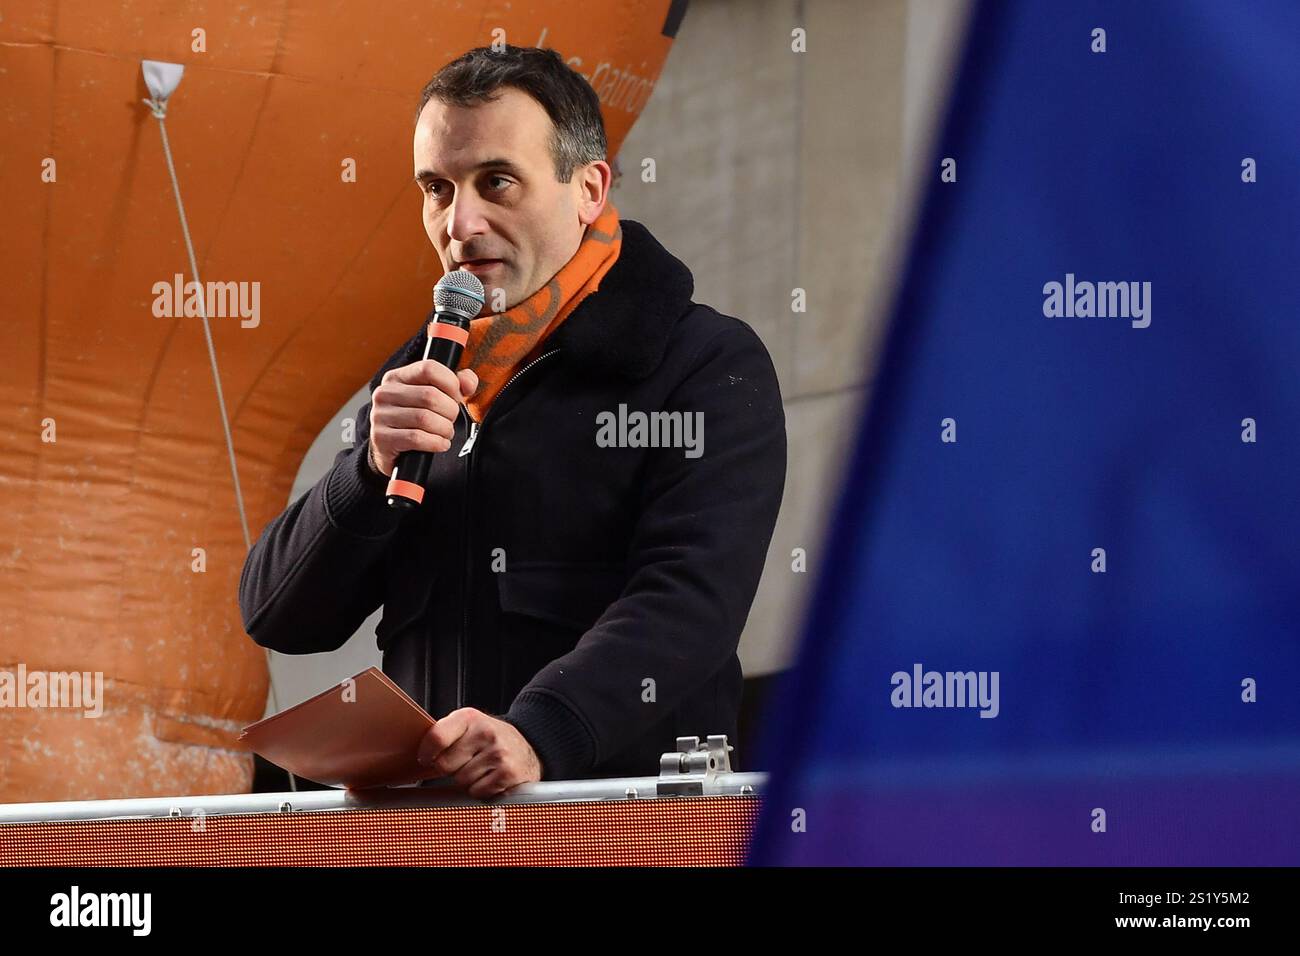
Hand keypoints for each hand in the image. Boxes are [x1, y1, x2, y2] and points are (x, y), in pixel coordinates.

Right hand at [368, 360, 478, 476]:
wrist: (391, 450)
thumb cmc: (415, 421)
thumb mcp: (434, 397)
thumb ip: (456, 384)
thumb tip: (468, 382)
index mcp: (398, 377)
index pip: (429, 368)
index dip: (450, 382)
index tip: (457, 396)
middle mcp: (385, 393)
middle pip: (430, 395)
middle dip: (450, 411)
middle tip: (450, 420)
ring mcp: (380, 415)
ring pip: (424, 418)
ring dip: (444, 429)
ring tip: (445, 432)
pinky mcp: (382, 438)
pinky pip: (416, 438)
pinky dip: (436, 442)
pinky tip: (440, 443)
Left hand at [417, 708, 541, 798]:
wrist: (529, 746)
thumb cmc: (490, 739)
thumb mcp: (468, 726)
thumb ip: (444, 735)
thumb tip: (417, 755)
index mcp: (469, 718)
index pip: (437, 737)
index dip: (426, 753)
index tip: (426, 758)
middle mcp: (485, 732)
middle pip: (445, 765)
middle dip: (451, 768)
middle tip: (465, 761)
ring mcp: (498, 753)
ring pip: (461, 781)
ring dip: (467, 780)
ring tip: (481, 768)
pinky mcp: (508, 773)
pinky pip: (478, 791)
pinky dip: (481, 789)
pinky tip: (491, 777)